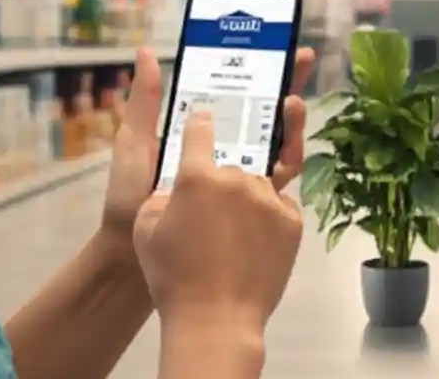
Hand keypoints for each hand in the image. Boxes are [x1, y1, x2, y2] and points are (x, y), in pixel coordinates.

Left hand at [100, 47, 314, 247]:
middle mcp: (222, 150)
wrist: (132, 254)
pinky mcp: (248, 204)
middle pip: (261, 112)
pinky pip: (276, 177)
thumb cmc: (128, 194)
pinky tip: (290, 142)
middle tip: (299, 57)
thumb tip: (146, 51)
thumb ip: (146, 100)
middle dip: (283, 83)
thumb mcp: (135, 139)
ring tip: (293, 99)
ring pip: (275, 141)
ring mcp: (236, 176)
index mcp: (196, 132)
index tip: (269, 43)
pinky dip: (288, 157)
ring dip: (290, 119)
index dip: (250, 70)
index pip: (229, 93)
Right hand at [132, 112, 302, 334]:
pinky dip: (268, 217)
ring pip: (256, 185)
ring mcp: (268, 199)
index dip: (200, 123)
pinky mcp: (292, 221)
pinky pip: (279, 206)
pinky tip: (253, 241)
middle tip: (211, 215)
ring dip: (246, 199)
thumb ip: (160, 195)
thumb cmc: (172, 276)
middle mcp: (236, 178)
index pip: (200, 129)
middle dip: (220, 182)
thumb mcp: (145, 229)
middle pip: (230, 165)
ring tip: (233, 234)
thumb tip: (176, 185)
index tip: (204, 119)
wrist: (216, 320)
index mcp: (197, 175)